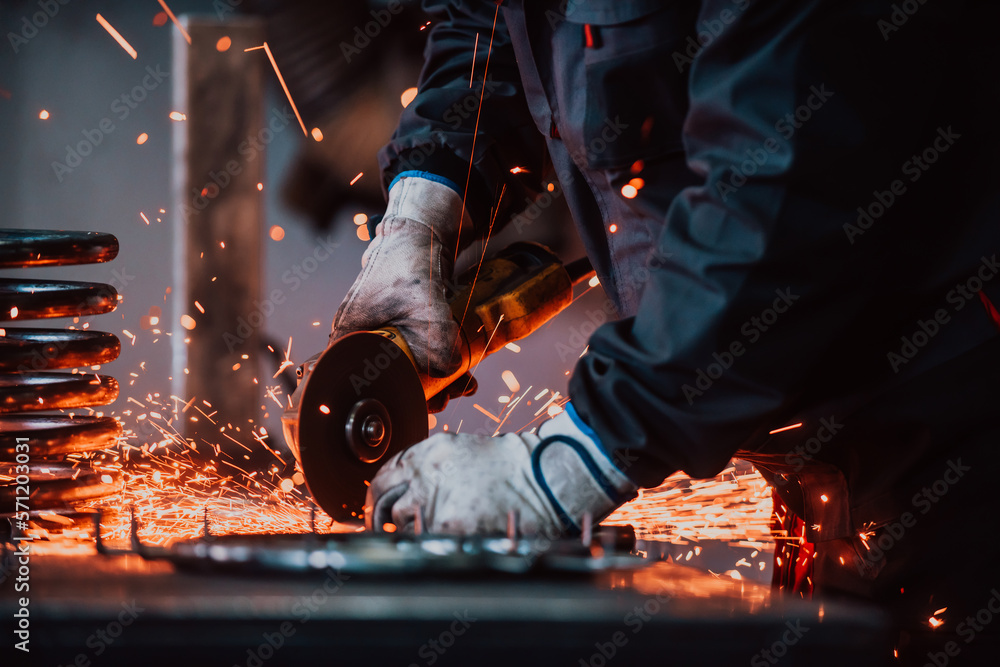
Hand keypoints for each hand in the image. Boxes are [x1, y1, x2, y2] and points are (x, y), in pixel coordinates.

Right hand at [331, 175, 467, 383]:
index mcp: (349, 336)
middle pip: (385, 379)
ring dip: (431, 379)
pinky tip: (459, 372)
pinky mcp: (398, 325)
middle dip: (420, 392)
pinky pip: (414, 352)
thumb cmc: (408, 264)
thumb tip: (450, 374)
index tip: (420, 403)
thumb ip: (437, 344)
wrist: (420, 232)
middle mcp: (359, 336)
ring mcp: (378, 331)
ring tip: (459, 386)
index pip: (359, 382)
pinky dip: (434, 362)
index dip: (389, 397)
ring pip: (403, 367)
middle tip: (446, 399)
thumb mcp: (425, 308)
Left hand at [365, 404, 637, 534]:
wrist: (544, 475)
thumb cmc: (511, 466)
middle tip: (392, 528)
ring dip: (419, 532)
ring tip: (444, 527)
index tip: (379, 507)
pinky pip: (428, 543)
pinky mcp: (450, 527)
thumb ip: (428, 467)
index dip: (377, 496)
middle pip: (385, 503)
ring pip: (407, 527)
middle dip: (388, 518)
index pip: (382, 476)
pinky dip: (437, 544)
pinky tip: (456, 538)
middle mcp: (425, 474)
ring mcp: (436, 502)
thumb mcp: (461, 450)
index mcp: (427, 453)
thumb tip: (404, 490)